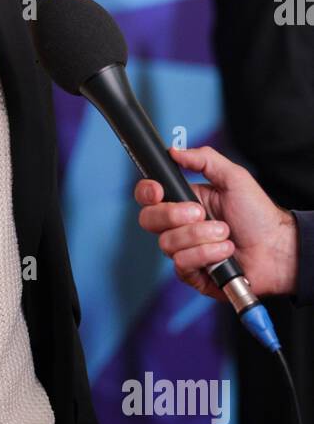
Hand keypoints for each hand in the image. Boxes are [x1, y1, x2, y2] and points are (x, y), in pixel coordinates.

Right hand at [133, 144, 298, 299]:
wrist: (277, 247)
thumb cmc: (258, 215)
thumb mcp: (234, 178)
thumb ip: (204, 159)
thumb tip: (174, 150)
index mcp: (184, 201)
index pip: (148, 196)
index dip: (147, 192)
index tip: (158, 191)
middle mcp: (179, 227)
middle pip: (148, 220)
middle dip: (174, 215)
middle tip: (201, 213)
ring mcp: (184, 250)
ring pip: (167, 244)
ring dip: (200, 236)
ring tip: (226, 233)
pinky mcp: (192, 273)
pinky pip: (182, 264)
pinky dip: (206, 254)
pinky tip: (225, 252)